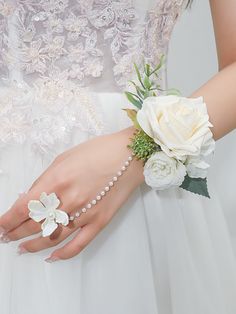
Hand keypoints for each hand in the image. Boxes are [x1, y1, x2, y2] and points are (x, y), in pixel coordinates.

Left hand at [0, 127, 143, 261]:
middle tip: (7, 236)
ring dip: (33, 245)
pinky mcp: (100, 221)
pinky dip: (64, 254)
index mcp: (57, 181)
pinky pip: (79, 244)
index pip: (24, 208)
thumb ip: (45, 180)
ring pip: (53, 238)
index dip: (8, 220)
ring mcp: (85, 214)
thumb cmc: (98, 151)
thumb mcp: (64, 158)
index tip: (1, 225)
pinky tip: (52, 257)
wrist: (129, 156)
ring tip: (22, 248)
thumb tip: (31, 198)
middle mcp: (69, 200)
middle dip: (16, 233)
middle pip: (35, 224)